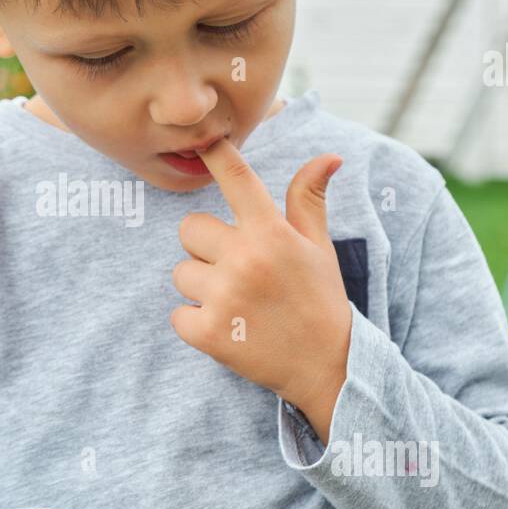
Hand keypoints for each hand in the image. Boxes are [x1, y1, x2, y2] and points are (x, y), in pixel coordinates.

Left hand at [169, 139, 352, 440]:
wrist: (329, 368)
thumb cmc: (321, 300)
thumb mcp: (319, 247)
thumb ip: (309, 200)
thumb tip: (329, 156)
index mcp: (272, 234)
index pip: (238, 180)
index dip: (217, 155)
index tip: (204, 141)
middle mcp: (246, 259)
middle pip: (189, 229)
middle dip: (206, 247)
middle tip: (237, 270)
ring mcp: (225, 297)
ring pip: (181, 273)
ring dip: (201, 287)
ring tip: (237, 303)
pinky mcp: (208, 333)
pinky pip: (177, 314)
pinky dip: (195, 323)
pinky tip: (227, 328)